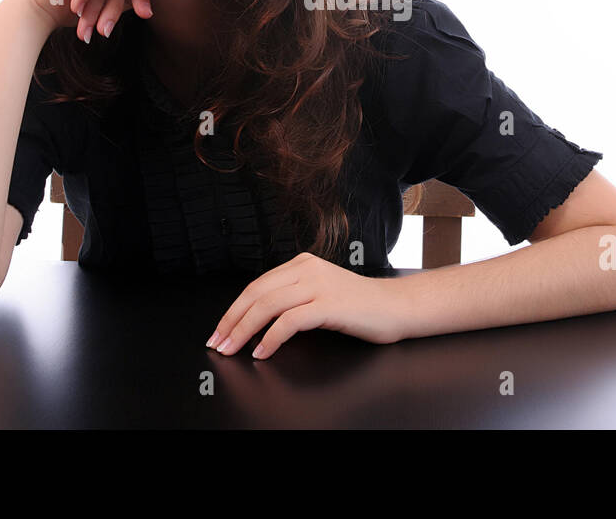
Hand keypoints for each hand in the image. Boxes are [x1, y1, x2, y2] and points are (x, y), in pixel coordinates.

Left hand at [206, 253, 406, 359]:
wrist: (397, 307)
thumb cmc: (361, 306)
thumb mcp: (321, 292)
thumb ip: (293, 297)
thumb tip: (257, 319)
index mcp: (302, 264)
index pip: (257, 285)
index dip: (234, 309)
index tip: (220, 329)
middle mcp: (307, 269)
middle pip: (256, 293)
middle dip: (232, 320)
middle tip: (218, 342)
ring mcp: (319, 285)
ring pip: (267, 306)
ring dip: (244, 330)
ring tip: (232, 349)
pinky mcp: (329, 304)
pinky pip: (289, 321)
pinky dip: (270, 338)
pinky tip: (262, 352)